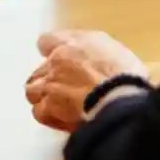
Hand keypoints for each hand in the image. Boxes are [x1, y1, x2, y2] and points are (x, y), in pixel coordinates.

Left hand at [24, 29, 148, 132]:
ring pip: (33, 90)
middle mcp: (56, 61)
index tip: (57, 59)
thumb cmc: (126, 76)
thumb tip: (93, 59)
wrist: (118, 101)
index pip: (47, 41)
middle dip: (49, 79)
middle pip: (39, 69)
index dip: (51, 51)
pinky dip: (49, 115)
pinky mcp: (49, 108)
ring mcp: (50, 85)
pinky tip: (61, 119)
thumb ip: (98, 52)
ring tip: (58, 105)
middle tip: (64, 89)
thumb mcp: (118, 53)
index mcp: (74, 43)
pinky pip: (40, 112)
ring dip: (43, 97)